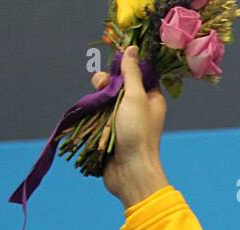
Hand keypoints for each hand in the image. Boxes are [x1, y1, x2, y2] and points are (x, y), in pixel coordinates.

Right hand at [90, 45, 169, 209]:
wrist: (130, 172)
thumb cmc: (138, 134)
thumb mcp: (136, 98)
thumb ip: (132, 73)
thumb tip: (132, 48)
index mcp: (151, 99)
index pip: (138, 74)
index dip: (125, 67)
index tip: (114, 67)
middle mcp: (139, 108)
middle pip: (118, 85)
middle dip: (106, 83)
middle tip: (101, 87)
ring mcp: (124, 121)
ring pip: (106, 100)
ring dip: (98, 98)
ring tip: (95, 103)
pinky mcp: (111, 132)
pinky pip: (99, 115)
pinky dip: (93, 112)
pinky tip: (88, 113)